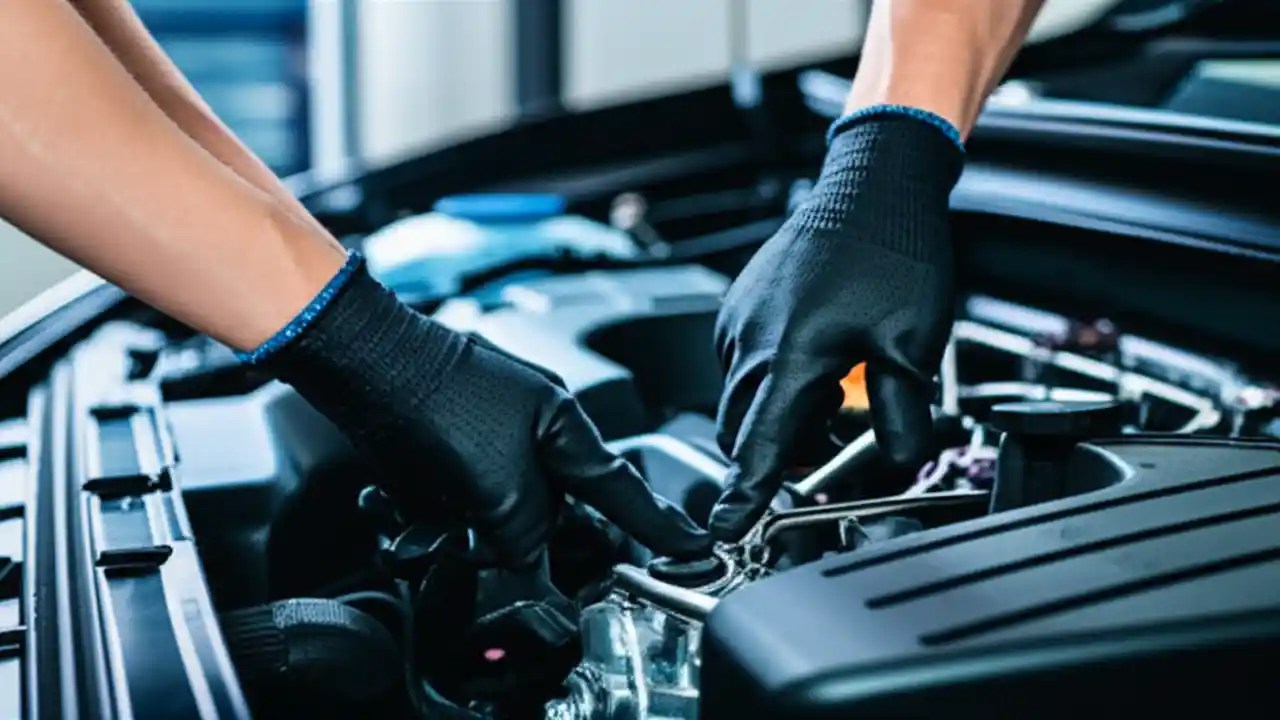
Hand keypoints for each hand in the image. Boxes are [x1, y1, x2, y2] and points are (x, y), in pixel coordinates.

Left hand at [265, 262, 711, 565]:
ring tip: (405, 522)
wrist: (356, 362)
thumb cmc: (431, 399)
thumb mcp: (498, 487)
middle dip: (486, 541)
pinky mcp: (441, 447)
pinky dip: (414, 515)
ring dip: (439, 532)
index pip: (620, 488)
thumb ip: (526, 532)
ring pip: (481, 517)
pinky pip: (444, 504)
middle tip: (453, 541)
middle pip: (535, 517)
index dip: (658, 523)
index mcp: (562, 426)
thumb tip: (525, 552)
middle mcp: (529, 432)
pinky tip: (385, 504)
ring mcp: (484, 439)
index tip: (692, 544)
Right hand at [709, 110, 963, 540]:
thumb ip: (902, 413)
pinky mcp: (738, 305)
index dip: (745, 496)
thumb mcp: (912, 345)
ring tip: (837, 400)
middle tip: (835, 449)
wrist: (871, 185)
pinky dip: (772, 383)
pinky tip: (819, 364)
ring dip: (779, 417)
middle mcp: (749, 342)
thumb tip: (899, 460)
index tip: (728, 529)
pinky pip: (742, 364)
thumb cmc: (891, 254)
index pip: (758, 448)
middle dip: (780, 453)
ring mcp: (738, 320)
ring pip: (743, 399)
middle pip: (744, 431)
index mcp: (788, 359)